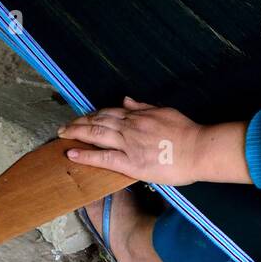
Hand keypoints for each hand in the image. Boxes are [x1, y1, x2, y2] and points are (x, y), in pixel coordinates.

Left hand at [56, 97, 251, 185]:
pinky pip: (103, 157)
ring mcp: (128, 144)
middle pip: (98, 121)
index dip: (93, 114)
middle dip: (78, 123)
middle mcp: (129, 126)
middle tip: (64, 126)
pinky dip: (86, 154)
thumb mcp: (165, 111)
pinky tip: (71, 153)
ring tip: (62, 134)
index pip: (109, 112)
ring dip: (76, 133)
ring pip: (96, 135)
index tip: (83, 117)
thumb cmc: (187, 132)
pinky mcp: (131, 162)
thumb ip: (144, 106)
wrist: (198, 149)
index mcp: (138, 115)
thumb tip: (127, 99)